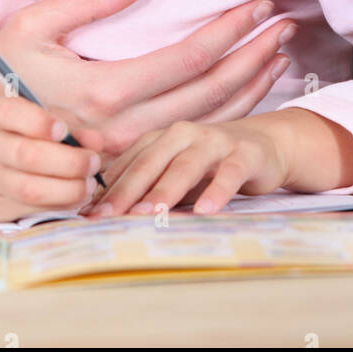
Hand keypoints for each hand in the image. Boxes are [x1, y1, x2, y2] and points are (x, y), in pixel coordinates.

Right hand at [0, 0, 295, 157]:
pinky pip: (190, 133)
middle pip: (209, 93)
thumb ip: (85, 1)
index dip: (228, 31)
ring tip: (279, 53)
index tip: (257, 5)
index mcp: (104, 90)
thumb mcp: (31, 25)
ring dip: (249, 85)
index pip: (187, 59)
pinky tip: (248, 87)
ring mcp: (127, 146)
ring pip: (206, 119)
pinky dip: (228, 109)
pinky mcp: (128, 152)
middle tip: (284, 25)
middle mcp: (123, 126)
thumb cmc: (0, 71)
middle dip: (253, 57)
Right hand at [0, 95, 103, 223]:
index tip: (63, 130)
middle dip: (69, 161)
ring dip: (67, 189)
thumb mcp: (28, 126)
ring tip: (88, 185)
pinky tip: (74, 200)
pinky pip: (29, 209)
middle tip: (93, 162)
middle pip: (27, 155)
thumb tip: (97, 142)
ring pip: (29, 188)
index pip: (11, 113)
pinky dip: (57, 206)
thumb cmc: (9, 141)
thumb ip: (66, 131)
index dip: (39, 121)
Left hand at [83, 114, 292, 217]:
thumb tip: (101, 213)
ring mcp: (214, 141)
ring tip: (151, 214)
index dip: (107, 190)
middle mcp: (183, 134)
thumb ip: (146, 186)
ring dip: (166, 190)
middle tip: (107, 217)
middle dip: (127, 191)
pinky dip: (217, 190)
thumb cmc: (210, 164)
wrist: (265, 145)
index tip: (87, 216)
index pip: (128, 165)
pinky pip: (229, 172)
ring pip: (185, 165)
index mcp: (160, 137)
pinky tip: (205, 209)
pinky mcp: (245, 153)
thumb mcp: (175, 172)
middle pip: (150, 163)